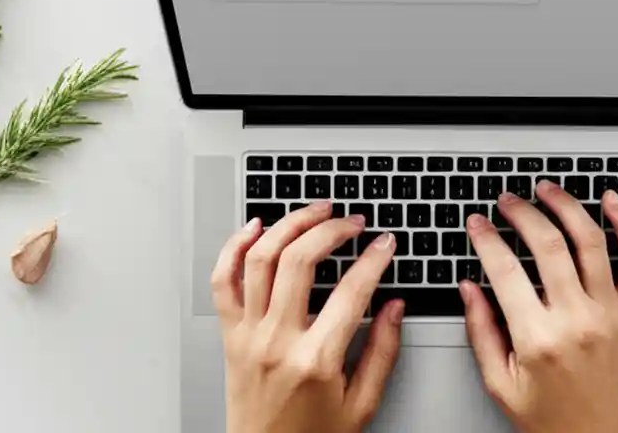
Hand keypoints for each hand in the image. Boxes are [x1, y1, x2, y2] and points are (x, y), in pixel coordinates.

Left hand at [212, 202, 403, 432]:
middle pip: (301, 261)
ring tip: (313, 212)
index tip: (385, 243)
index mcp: (315, 361)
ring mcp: (247, 335)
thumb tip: (395, 307)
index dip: (374, 259)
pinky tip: (255, 228)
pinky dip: (234, 247)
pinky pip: (222, 281)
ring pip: (260, 259)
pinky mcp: (229, 336)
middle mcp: (276, 341)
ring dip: (289, 225)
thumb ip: (383, 352)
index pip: (351, 291)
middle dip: (332, 229)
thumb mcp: (361, 405)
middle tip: (352, 221)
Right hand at [461, 181, 617, 432]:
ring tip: (547, 191)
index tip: (477, 224)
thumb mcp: (502, 385)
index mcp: (538, 339)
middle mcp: (577, 320)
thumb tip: (469, 288)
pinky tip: (610, 203)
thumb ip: (481, 332)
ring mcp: (611, 313)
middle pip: (547, 244)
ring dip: (566, 205)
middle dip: (521, 212)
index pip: (504, 270)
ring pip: (590, 240)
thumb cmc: (556, 422)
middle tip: (507, 201)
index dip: (485, 238)